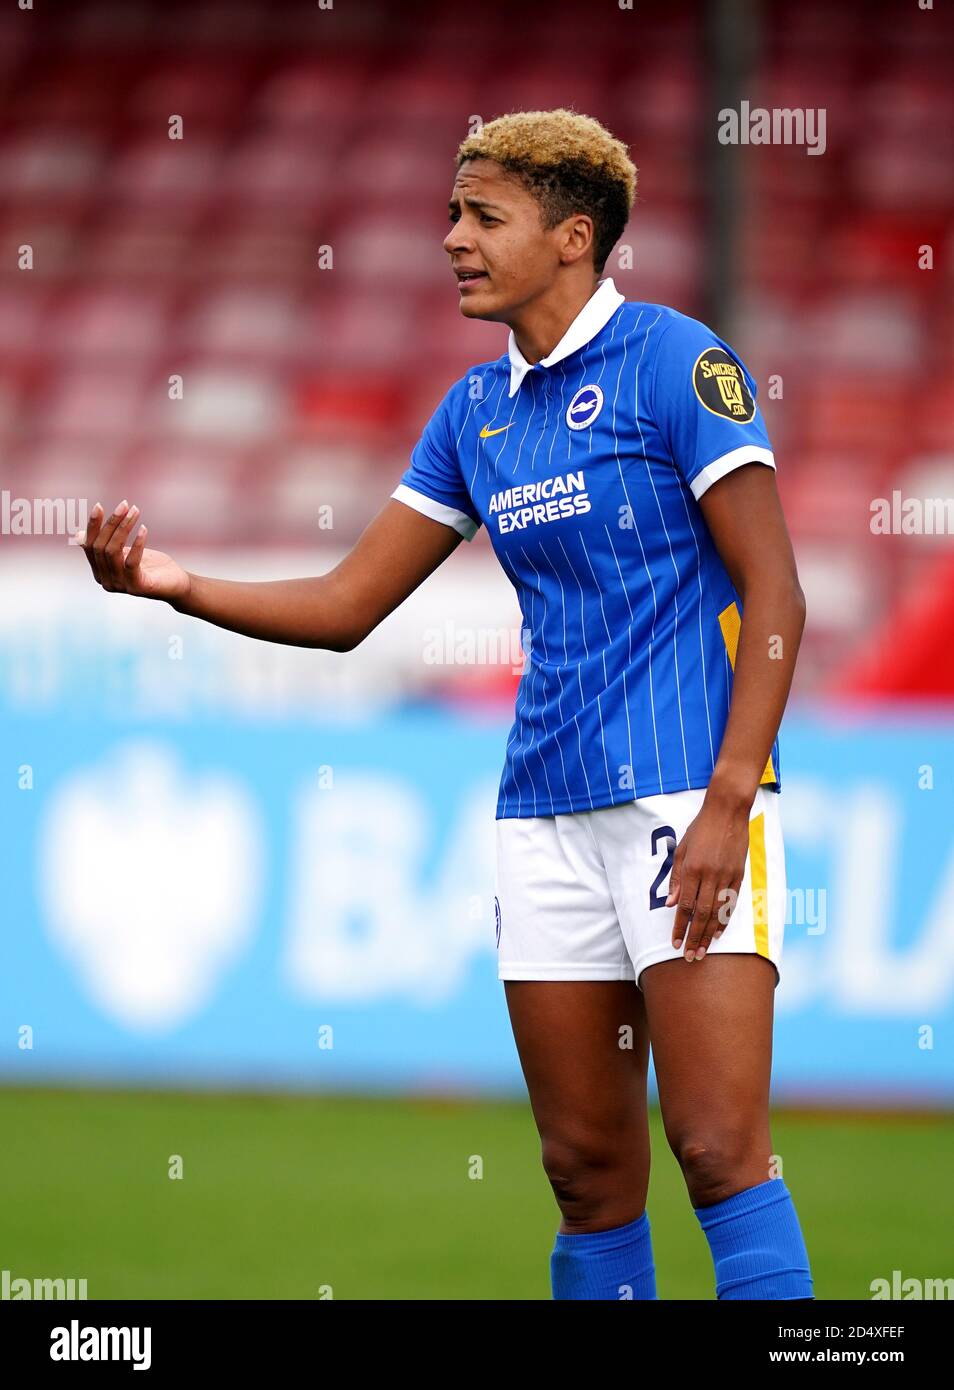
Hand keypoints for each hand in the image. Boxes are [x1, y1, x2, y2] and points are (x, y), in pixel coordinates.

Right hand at [75, 500, 190, 603]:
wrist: (177, 585)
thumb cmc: (151, 566)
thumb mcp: (125, 552)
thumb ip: (106, 545)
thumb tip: (78, 534)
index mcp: (100, 572)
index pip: (89, 546)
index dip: (93, 526)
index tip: (99, 506)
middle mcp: (106, 581)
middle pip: (101, 547)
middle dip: (112, 523)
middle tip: (125, 505)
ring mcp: (121, 586)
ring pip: (113, 552)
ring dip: (124, 528)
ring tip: (135, 511)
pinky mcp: (137, 587)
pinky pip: (131, 562)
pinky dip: (137, 543)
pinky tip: (143, 529)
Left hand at [665, 796, 750, 961]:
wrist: (727, 811)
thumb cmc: (700, 829)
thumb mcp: (681, 850)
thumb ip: (676, 878)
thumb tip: (670, 904)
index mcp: (692, 869)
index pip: (684, 906)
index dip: (679, 927)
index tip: (675, 943)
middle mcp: (709, 876)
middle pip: (701, 914)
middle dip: (694, 938)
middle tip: (690, 957)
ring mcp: (726, 876)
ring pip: (717, 912)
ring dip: (709, 934)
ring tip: (703, 951)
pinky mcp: (739, 875)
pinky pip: (731, 902)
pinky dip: (725, 919)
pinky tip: (719, 933)